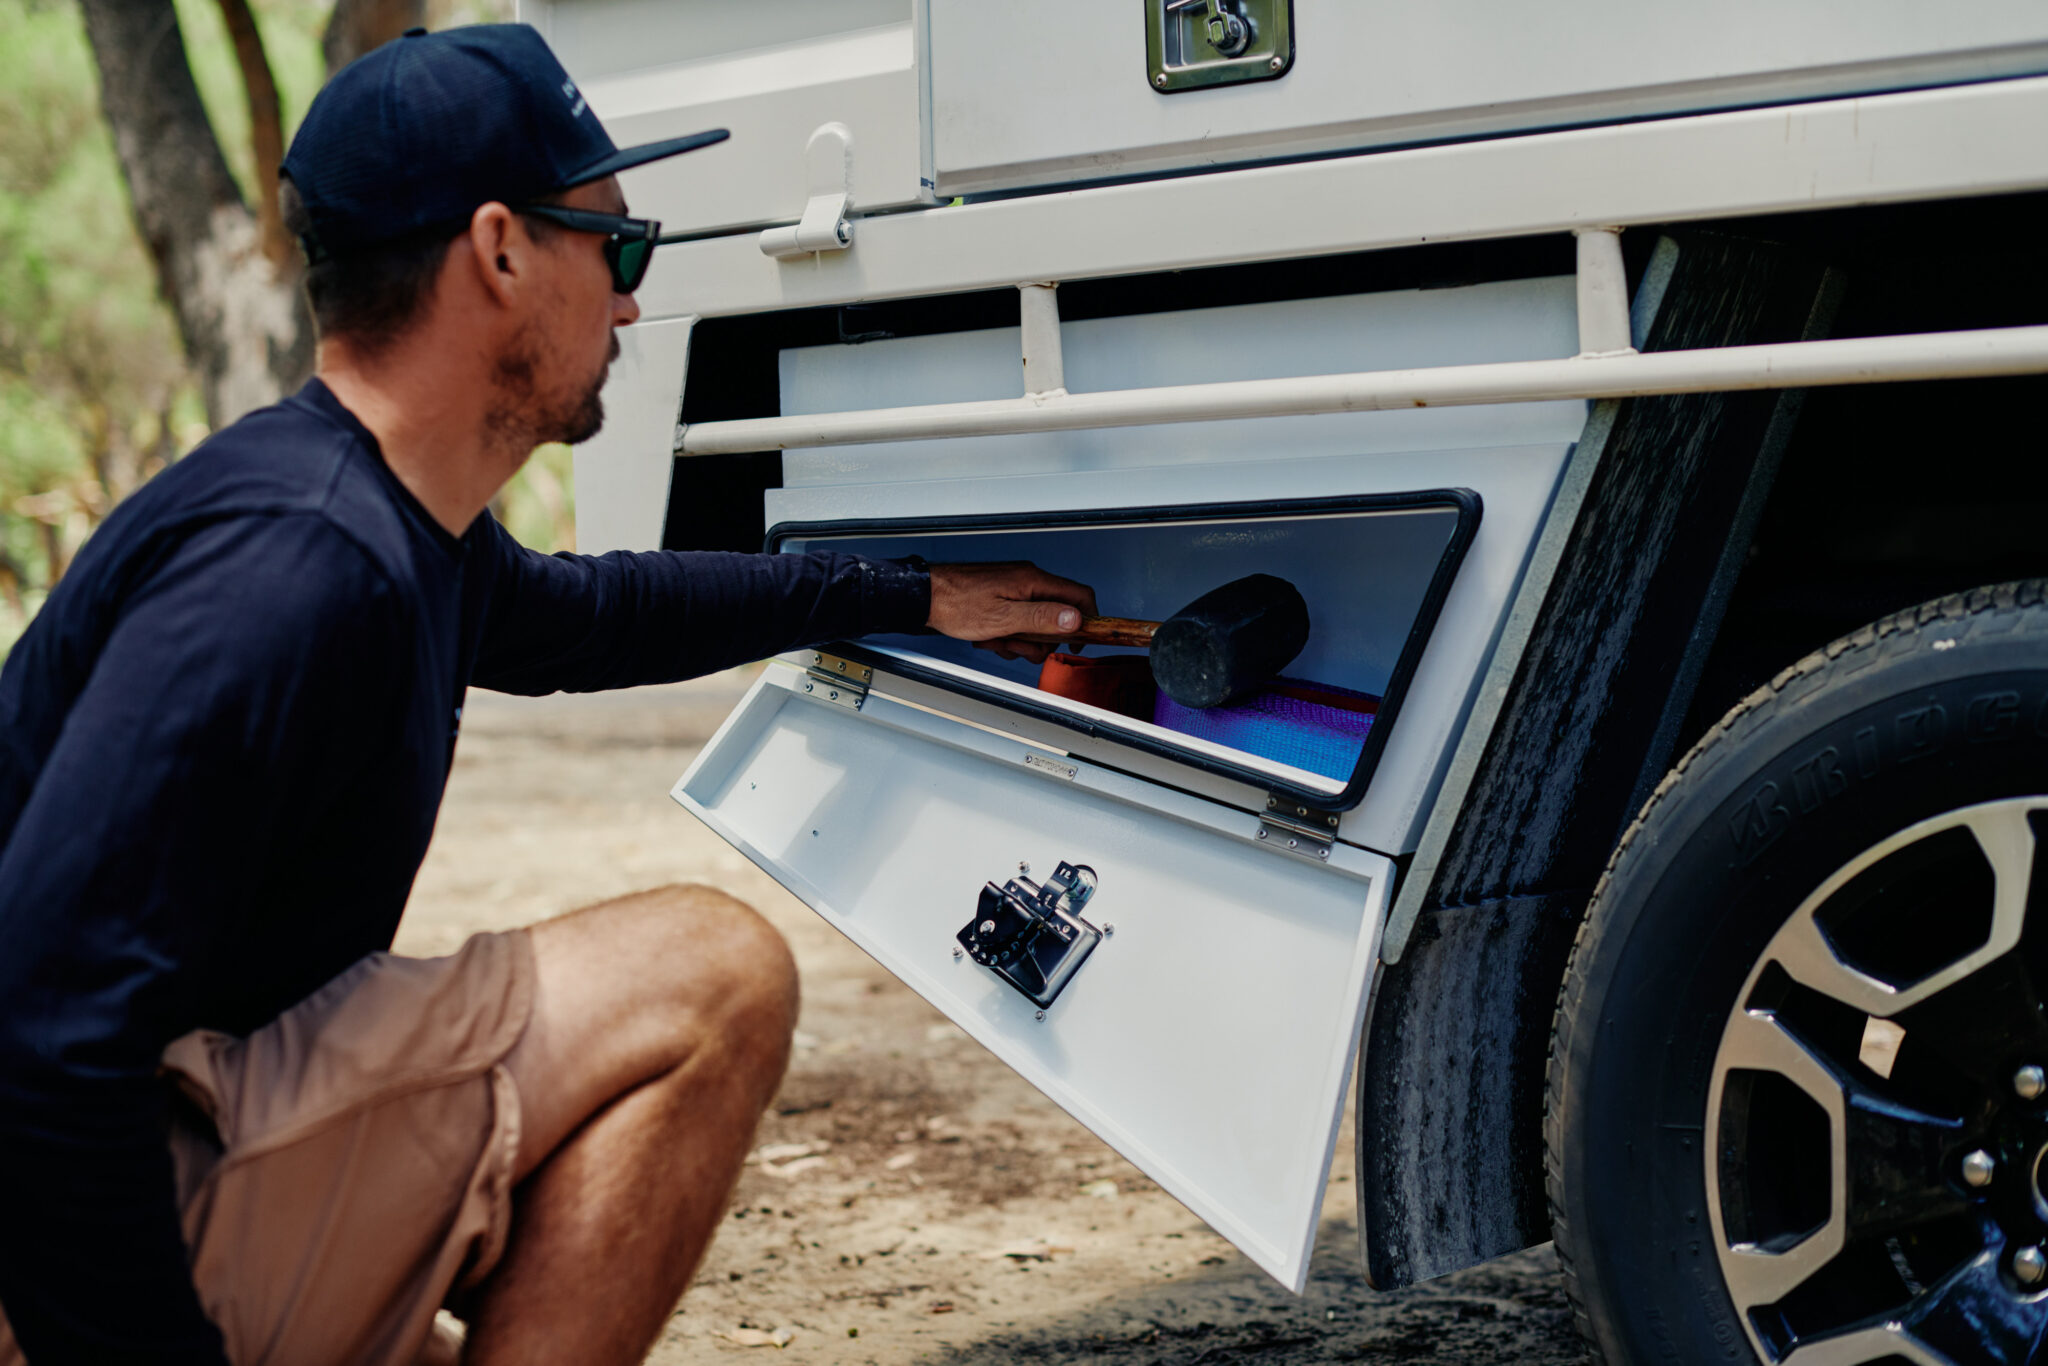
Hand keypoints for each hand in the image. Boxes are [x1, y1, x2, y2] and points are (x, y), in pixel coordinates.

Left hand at [927, 562, 1098, 664]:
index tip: (1078, 642)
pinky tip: (990, 636)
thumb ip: (1041, 617)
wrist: (925, 596)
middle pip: (1057, 614)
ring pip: (1035, 621)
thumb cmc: (956, 603)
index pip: (1079, 595)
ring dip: (1020, 639)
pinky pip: (1018, 619)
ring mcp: (1015, 587)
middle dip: (1040, 639)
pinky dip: (1007, 633)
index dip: (1086, 621)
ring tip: (997, 640)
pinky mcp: (1003, 595)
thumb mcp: (1003, 618)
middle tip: (1019, 647)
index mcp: (1032, 580)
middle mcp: (1027, 579)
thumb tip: (1074, 618)